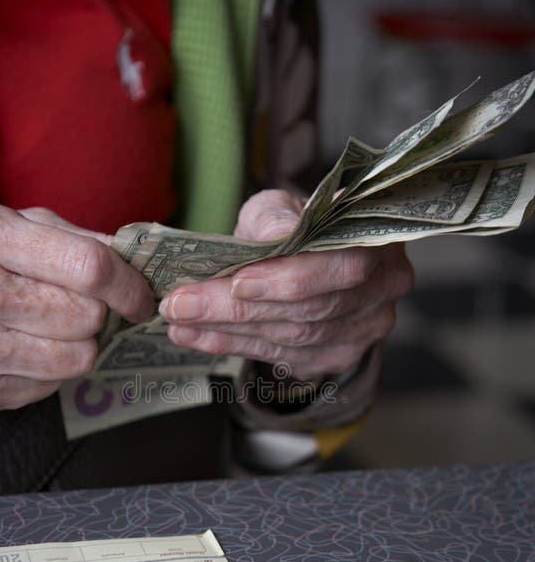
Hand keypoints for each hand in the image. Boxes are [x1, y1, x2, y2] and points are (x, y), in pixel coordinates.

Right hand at [0, 201, 153, 416]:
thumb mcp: (8, 228)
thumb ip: (73, 239)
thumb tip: (139, 260)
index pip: (87, 266)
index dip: (127, 285)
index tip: (139, 296)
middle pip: (87, 315)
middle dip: (95, 313)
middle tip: (74, 306)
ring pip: (77, 358)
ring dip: (75, 345)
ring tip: (43, 328)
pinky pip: (49, 387)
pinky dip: (46, 371)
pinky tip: (17, 351)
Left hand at [159, 189, 413, 379]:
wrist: (316, 254)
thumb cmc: (298, 223)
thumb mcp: (283, 205)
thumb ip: (276, 218)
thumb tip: (271, 237)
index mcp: (379, 238)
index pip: (339, 266)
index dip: (289, 279)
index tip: (234, 283)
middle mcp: (383, 289)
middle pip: (307, 310)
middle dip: (235, 310)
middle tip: (178, 305)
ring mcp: (365, 329)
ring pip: (291, 338)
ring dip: (227, 332)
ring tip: (178, 320)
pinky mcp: (339, 355)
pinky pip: (281, 356)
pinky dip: (233, 346)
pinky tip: (197, 336)